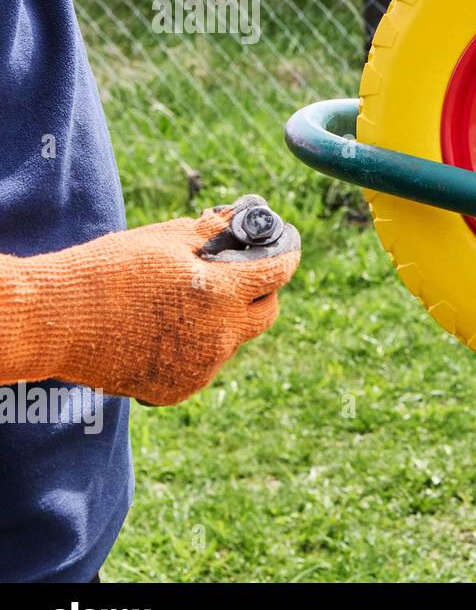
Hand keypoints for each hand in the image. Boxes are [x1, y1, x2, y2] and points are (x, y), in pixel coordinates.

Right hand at [0, 196, 299, 405]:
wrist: (55, 321)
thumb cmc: (108, 272)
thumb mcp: (164, 240)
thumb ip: (211, 233)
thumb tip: (239, 221)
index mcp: (222, 293)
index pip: (277, 273)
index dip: (286, 256)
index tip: (286, 248)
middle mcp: (220, 335)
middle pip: (265, 314)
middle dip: (261, 293)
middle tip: (242, 278)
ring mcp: (202, 367)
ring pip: (232, 340)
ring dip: (222, 321)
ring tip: (182, 303)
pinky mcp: (179, 389)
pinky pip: (203, 365)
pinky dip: (195, 348)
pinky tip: (163, 332)